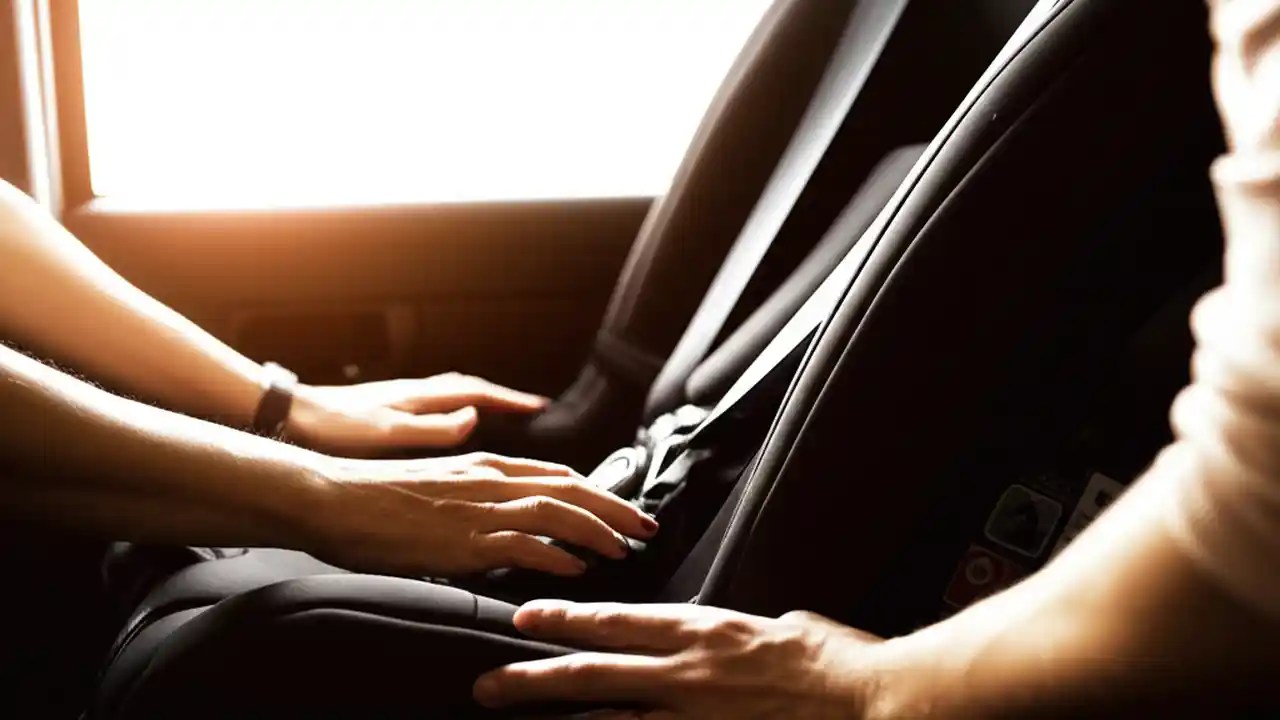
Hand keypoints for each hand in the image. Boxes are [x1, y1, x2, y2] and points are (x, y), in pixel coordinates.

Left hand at [287, 372, 547, 456]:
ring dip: (478, 399)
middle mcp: (412, 393)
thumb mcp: (386, 434)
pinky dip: (453, 409)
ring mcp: (398, 399)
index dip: (510, 400)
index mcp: (418, 398)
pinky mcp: (384, 410)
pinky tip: (446, 425)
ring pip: (450, 394)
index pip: (476, 393)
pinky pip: (433, 405)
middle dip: (501, 396)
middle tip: (529, 407)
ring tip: (498, 412)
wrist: (286, 418)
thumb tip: (475, 419)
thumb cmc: (332, 431)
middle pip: (468, 388)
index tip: (539, 406)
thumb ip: (431, 429)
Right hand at [305, 454, 657, 577]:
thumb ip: (474, 498)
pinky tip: (578, 567)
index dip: (595, 490)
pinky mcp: (463, 537)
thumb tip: (504, 521)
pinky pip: (524, 543)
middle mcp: (488, 479)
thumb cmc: (375, 497)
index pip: (556, 474)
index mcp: (483, 466)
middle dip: (614, 507)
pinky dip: (557, 554)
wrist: (333, 497)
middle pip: (570, 488)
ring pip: (557, 511)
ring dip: (598, 528)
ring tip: (625, 546)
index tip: (620, 506)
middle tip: (646, 524)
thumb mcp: (437, 487)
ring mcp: (477, 507)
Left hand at [473, 601, 881, 717]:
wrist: (865, 699)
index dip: (566, 619)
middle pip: (594, 671)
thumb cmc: (831, 662)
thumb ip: (738, 632)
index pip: (618, 621)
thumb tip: (729, 636)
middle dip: (535, 676)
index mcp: (703, 630)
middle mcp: (687, 672)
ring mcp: (694, 715)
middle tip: (489, 684)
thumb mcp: (779, 626)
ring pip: (609, 719)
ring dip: (561, 719)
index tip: (527, 617)